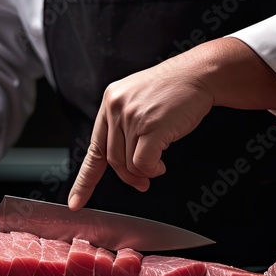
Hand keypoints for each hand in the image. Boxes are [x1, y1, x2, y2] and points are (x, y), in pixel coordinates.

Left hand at [67, 52, 215, 209]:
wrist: (199, 74)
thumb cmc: (176, 89)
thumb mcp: (139, 99)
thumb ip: (125, 123)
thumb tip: (124, 162)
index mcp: (111, 101)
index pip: (94, 147)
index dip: (84, 180)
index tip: (76, 201)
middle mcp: (116, 107)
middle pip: (112, 160)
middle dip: (128, 177)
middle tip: (141, 183)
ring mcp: (132, 117)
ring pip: (128, 164)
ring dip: (145, 171)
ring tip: (158, 164)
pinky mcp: (150, 127)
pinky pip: (143, 164)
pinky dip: (153, 170)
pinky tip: (161, 165)